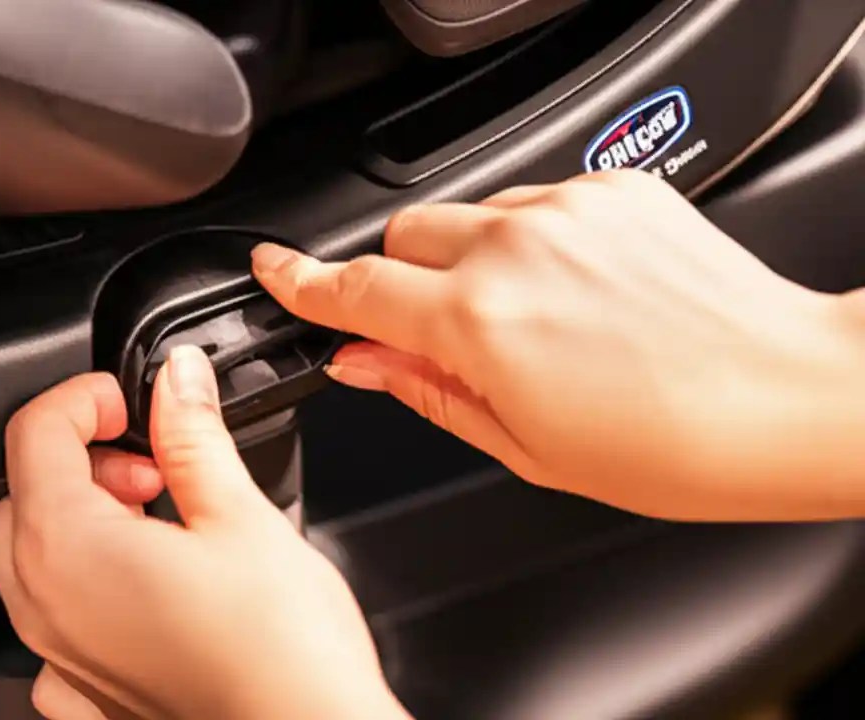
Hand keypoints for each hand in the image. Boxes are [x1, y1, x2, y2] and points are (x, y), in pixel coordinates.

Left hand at [0, 346, 408, 719]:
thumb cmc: (283, 654)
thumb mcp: (241, 516)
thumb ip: (193, 434)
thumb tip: (178, 376)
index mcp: (68, 548)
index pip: (33, 434)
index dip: (83, 398)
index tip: (129, 400)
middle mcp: (45, 608)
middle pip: (21, 494)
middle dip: (81, 458)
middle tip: (153, 463)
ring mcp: (59, 659)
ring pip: (31, 558)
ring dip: (81, 517)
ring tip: (162, 521)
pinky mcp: (85, 695)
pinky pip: (52, 624)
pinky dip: (83, 588)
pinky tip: (144, 588)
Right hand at [252, 170, 864, 520]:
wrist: (790, 398)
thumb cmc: (674, 445)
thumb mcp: (523, 446)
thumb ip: (424, 390)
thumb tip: (360, 362)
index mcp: (478, 323)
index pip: (352, 289)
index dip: (300, 282)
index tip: (275, 270)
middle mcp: (513, 250)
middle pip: (402, 238)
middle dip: (401, 281)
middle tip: (445, 336)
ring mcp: (566, 210)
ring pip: (467, 216)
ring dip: (470, 260)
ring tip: (535, 321)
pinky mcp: (612, 188)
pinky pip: (535, 201)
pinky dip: (534, 241)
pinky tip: (581, 292)